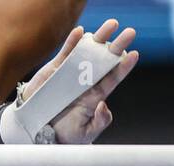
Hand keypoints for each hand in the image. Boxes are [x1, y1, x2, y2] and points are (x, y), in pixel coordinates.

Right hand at [20, 19, 138, 144]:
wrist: (39, 130)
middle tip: (130, 33)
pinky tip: (81, 32)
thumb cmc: (64, 135)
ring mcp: (71, 73)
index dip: (123, 67)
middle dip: (117, 46)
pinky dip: (72, 42)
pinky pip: (66, 53)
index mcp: (95, 96)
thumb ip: (99, 122)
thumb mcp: (85, 134)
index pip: (112, 79)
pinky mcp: (55, 70)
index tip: (134, 55)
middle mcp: (86, 81)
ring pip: (88, 52)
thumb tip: (104, 105)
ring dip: (99, 37)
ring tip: (112, 24)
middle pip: (105, 60)